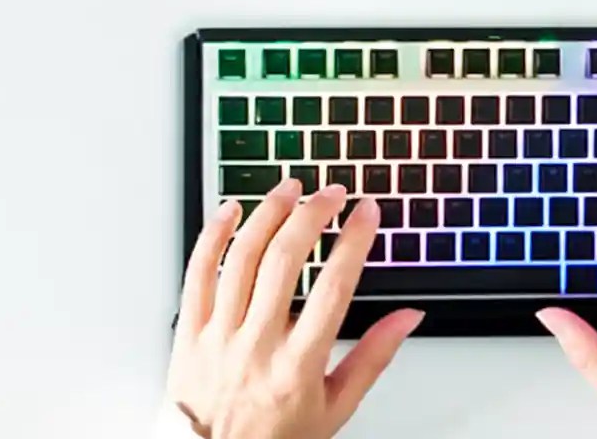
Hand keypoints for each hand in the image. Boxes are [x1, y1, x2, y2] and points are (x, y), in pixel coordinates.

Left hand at [165, 179, 423, 438]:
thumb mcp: (336, 407)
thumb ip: (373, 357)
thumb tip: (408, 317)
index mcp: (298, 367)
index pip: (334, 288)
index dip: (354, 242)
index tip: (367, 213)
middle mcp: (257, 346)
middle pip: (286, 261)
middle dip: (314, 215)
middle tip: (332, 193)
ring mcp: (219, 336)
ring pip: (242, 258)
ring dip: (268, 214)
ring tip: (291, 189)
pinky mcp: (188, 332)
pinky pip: (198, 274)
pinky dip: (214, 236)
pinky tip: (232, 211)